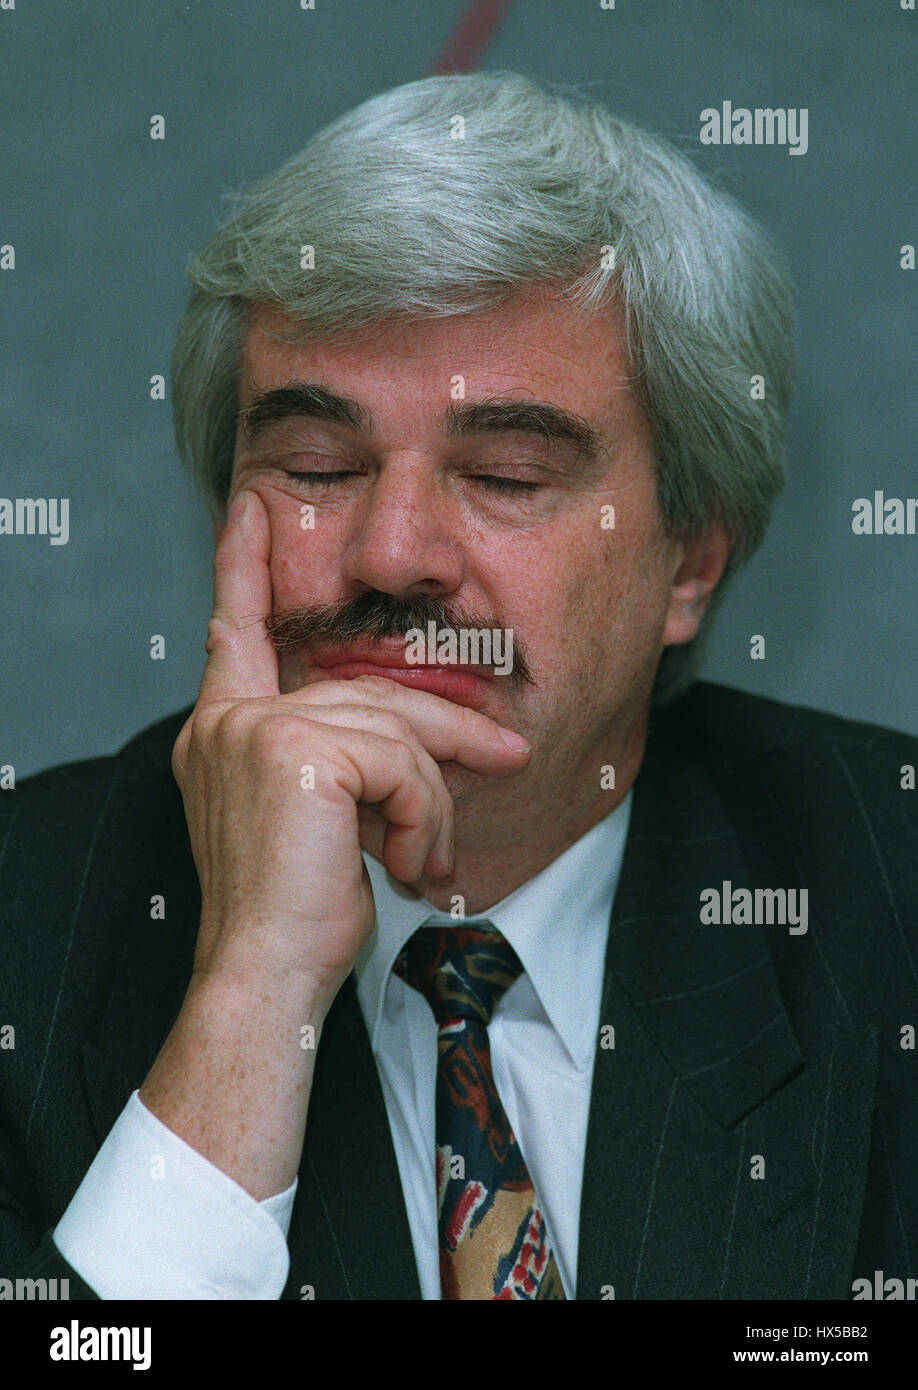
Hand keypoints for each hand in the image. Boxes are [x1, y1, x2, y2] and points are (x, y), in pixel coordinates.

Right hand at [172, 488, 531, 1000]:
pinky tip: (404, 865)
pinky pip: (402, 761)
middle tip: (508, 755)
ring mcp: (255, 729)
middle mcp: (228, 720)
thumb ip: (345, 759)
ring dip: (432, 799)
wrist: (266, 977)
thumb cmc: (296, 913)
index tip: (252, 506)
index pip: (235, 627)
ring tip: (425, 860)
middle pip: (369, 689)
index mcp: (223, 729)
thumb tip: (427, 737)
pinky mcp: (295, 750)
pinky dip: (423, 816)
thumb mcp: (322, 820)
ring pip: (396, 726)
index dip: (244, 565)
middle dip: (446, 727)